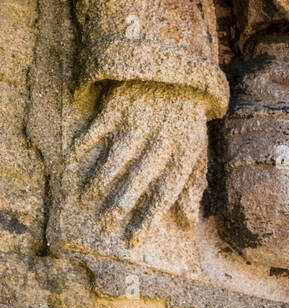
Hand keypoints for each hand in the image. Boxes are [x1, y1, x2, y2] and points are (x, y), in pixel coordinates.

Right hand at [66, 82, 207, 243]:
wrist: (177, 67)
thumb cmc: (184, 118)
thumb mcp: (196, 146)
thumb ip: (192, 183)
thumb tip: (188, 221)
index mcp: (185, 147)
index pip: (167, 188)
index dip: (150, 215)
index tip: (133, 239)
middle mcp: (163, 134)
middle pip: (141, 174)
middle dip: (123, 201)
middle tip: (107, 222)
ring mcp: (141, 117)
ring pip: (118, 153)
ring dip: (101, 177)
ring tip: (87, 197)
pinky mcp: (121, 102)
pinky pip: (99, 128)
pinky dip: (84, 146)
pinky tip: (72, 162)